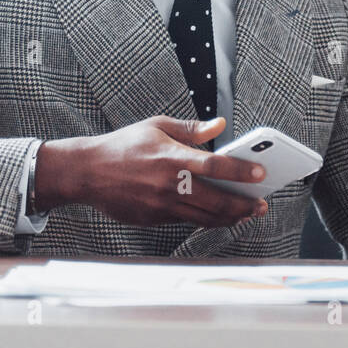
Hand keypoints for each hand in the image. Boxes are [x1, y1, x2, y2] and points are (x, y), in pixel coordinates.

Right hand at [34, 116, 267, 228]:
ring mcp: (160, 205)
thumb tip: (220, 125)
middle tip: (260, 205)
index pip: (215, 165)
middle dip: (244, 206)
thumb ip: (191, 128)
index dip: (241, 171)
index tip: (260, 173)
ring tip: (245, 214)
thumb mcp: (156, 126)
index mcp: (171, 157)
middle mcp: (168, 184)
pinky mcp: (153, 219)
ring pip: (204, 218)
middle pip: (216, 201)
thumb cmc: (123, 146)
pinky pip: (186, 221)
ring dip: (229, 218)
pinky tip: (217, 215)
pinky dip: (205, 220)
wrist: (86, 172)